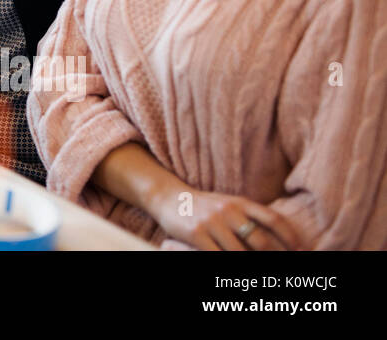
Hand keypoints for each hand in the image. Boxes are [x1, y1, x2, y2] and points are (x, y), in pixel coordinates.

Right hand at [152, 188, 303, 250]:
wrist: (168, 197)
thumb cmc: (202, 205)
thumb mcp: (227, 203)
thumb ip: (247, 216)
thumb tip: (274, 238)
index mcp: (240, 202)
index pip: (273, 218)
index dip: (290, 236)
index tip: (302, 250)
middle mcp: (228, 210)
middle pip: (260, 240)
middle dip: (273, 256)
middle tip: (281, 265)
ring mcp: (212, 222)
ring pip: (240, 252)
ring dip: (250, 263)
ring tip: (257, 272)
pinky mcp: (196, 234)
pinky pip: (217, 256)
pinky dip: (227, 262)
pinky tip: (230, 264)